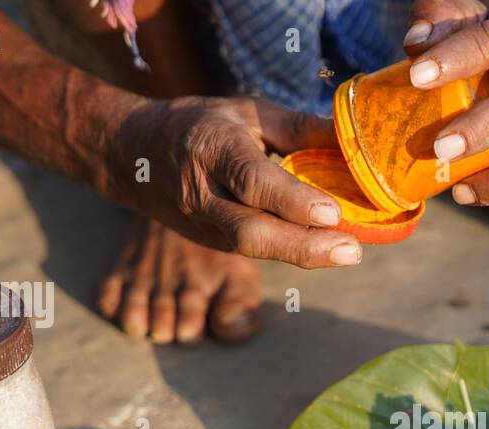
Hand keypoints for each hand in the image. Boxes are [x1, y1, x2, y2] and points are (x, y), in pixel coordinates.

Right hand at [115, 96, 361, 267]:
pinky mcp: (213, 243)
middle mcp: (204, 193)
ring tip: (347, 253)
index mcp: (212, 148)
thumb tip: (354, 140)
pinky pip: (256, 251)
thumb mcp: (248, 112)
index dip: (291, 200)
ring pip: (254, 248)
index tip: (332, 212)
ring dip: (303, 255)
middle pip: (251, 231)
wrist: (135, 155)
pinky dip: (292, 251)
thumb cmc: (203, 125)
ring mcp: (205, 225)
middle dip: (304, 246)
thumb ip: (300, 128)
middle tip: (352, 251)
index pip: (251, 180)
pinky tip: (326, 249)